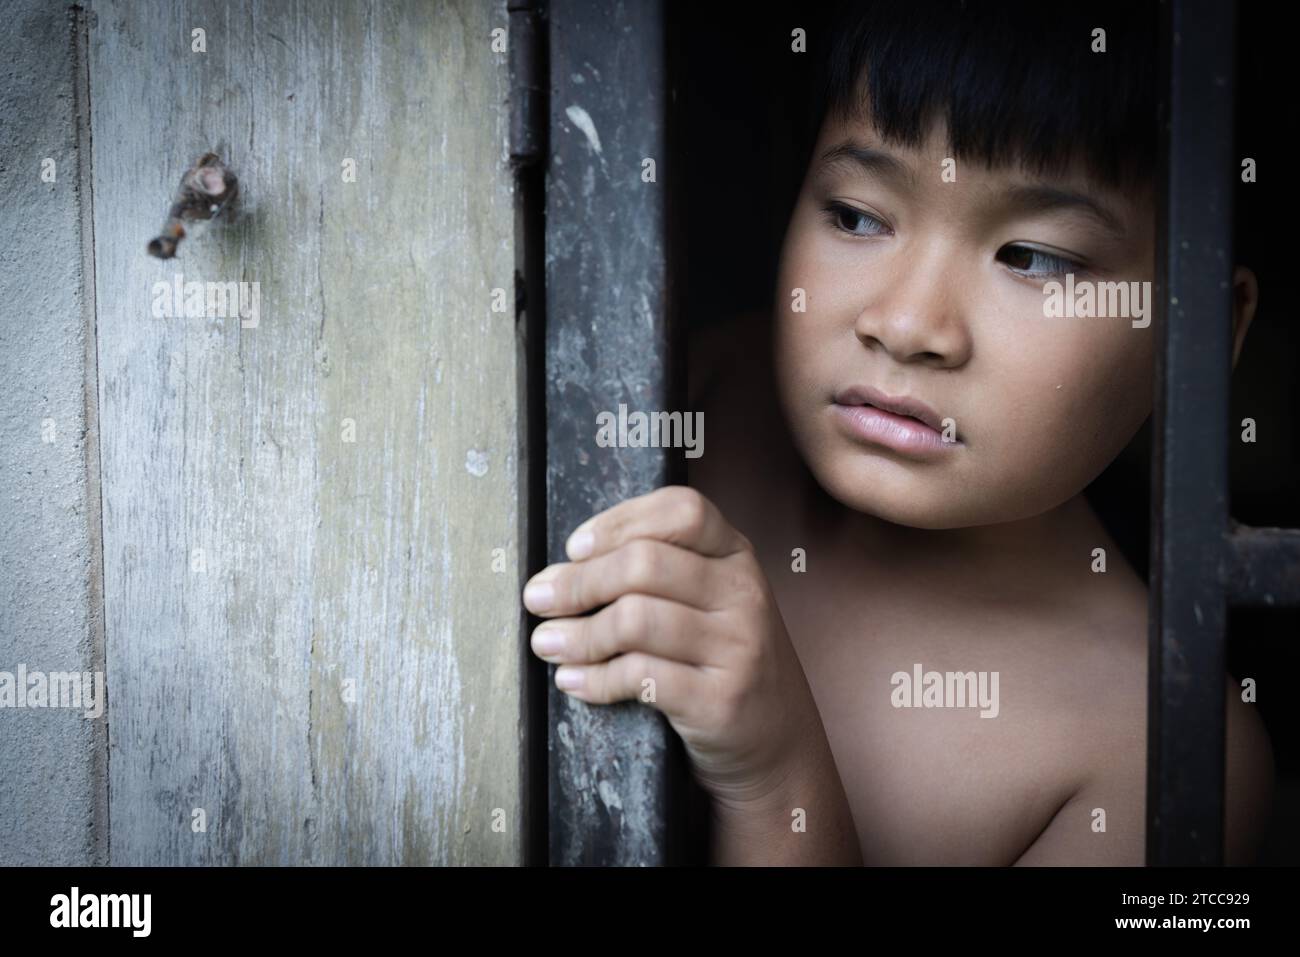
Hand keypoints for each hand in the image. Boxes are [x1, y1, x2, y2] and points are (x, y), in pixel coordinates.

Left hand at [522, 485, 824, 806]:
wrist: (779, 744)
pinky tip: (572, 681)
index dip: (619, 522)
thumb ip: (664, 572)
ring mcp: (737, 648)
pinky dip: (593, 679)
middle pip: (644, 564)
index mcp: (736, 556)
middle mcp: (743, 594)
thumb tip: (567, 567)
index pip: (681, 510)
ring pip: (634, 620)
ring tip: (547, 642)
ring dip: (576, 634)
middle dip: (577, 582)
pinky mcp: (720, 701)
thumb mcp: (713, 603)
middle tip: (539, 598)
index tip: (574, 547)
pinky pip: (640, 677)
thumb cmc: (724, 663)